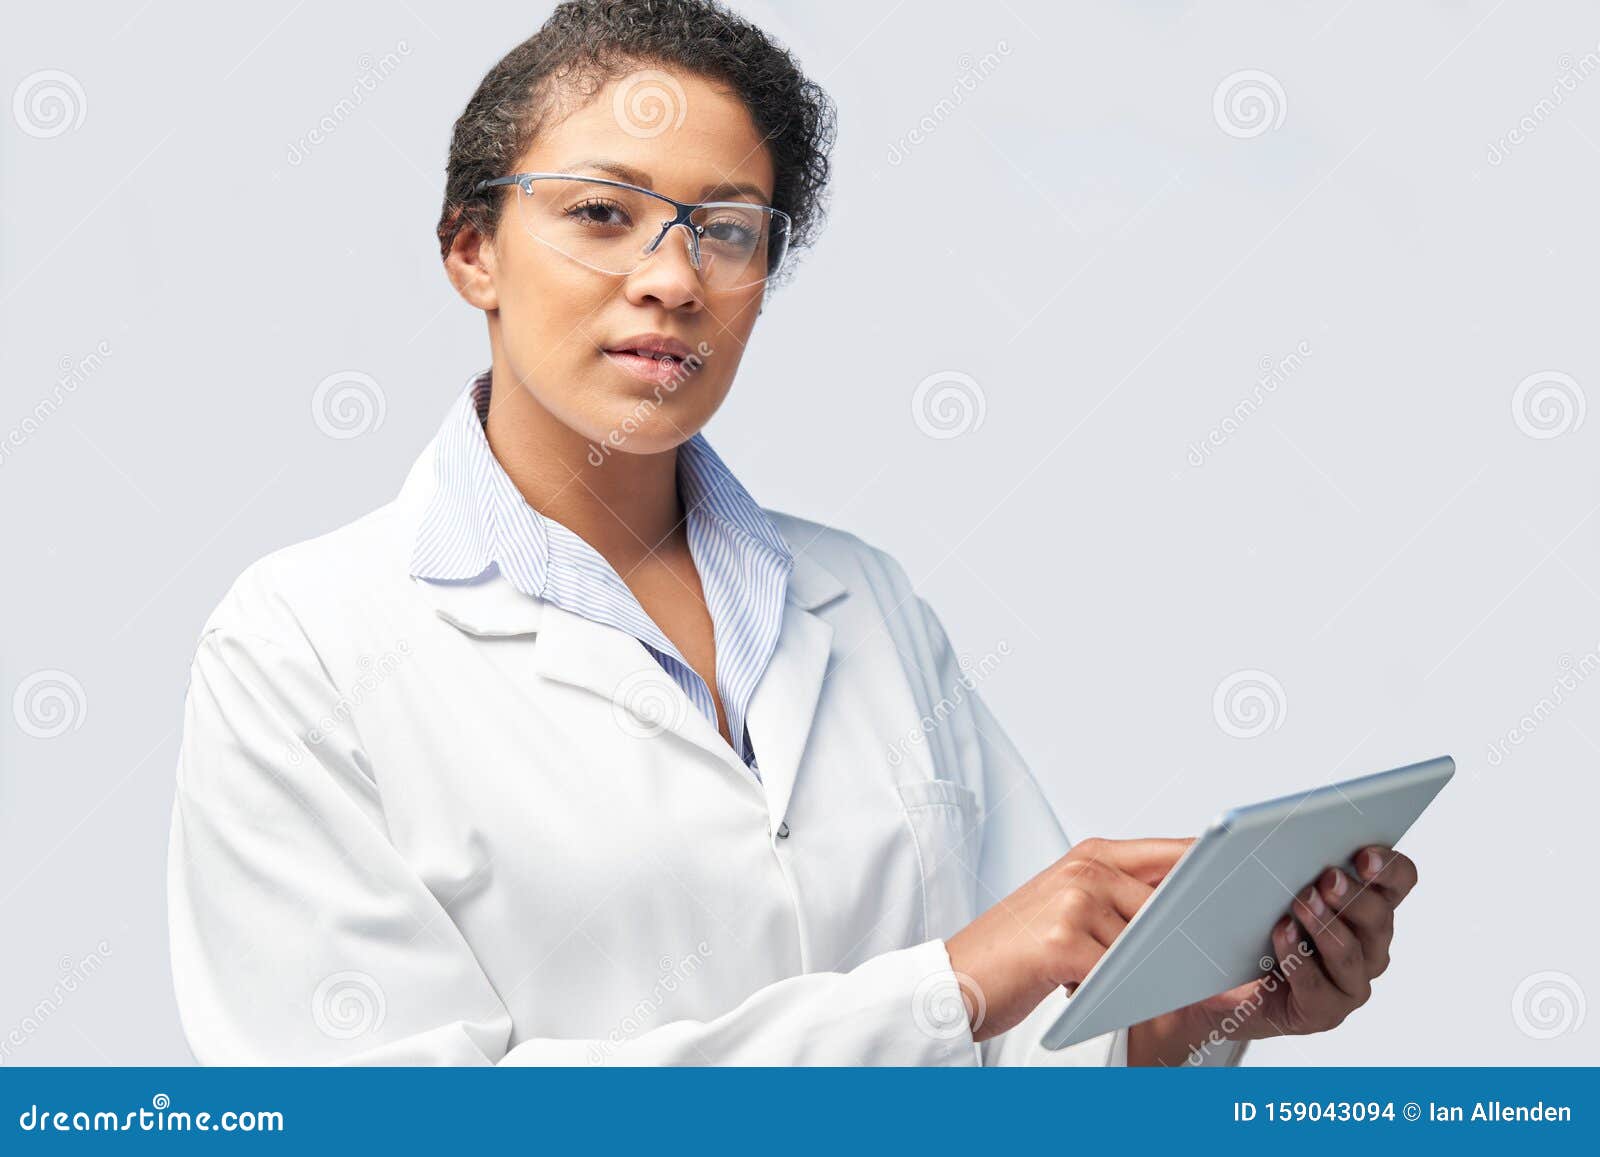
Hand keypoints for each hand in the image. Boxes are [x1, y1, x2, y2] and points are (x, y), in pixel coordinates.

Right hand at [944, 836, 1191, 1040]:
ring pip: (1148, 945)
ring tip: (1122, 985)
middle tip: (1210, 962)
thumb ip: (1120, 899)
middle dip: (1187, 940)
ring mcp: (1075, 902)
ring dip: (1149, 974)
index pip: (1173, 853)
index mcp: (1091, 854)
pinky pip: (1122, 974)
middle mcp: (1085, 869)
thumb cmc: (1015, 948)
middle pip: (1170, 906)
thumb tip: (1191, 914)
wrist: (954, 976)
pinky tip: (1108, 1000)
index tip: (1250, 883)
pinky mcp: (1063, 942)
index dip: (1214, 869)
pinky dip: (1129, 993)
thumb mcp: (1068, 907)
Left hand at [1131, 845, 1418, 1064]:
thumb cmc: (1240, 917)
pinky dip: (1300, 961)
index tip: (1362, 855)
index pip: (1398, 879)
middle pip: (1379, 916)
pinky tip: (1280, 936)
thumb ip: (1253, 845)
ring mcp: (1348, 980)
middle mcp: (1367, 943)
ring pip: (1352, 954)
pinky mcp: (1322, 1011)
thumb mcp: (1245, 869)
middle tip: (1326, 878)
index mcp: (1362, 901)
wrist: (1212, 977)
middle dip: (1354, 895)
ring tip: (1301, 903)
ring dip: (1327, 926)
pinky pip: (1319, 989)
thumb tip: (1241, 827)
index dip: (1388, 867)